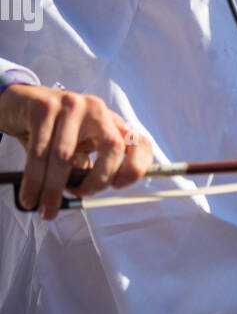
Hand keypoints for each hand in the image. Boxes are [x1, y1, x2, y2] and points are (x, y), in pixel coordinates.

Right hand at [0, 84, 152, 220]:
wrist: (20, 104)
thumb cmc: (53, 133)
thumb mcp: (78, 149)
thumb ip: (86, 170)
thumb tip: (82, 194)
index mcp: (112, 123)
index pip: (139, 143)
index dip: (137, 167)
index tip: (120, 186)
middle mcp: (97, 110)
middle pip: (112, 147)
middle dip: (99, 180)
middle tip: (82, 195)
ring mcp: (72, 105)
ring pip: (65, 155)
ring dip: (54, 188)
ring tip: (46, 209)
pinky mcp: (45, 107)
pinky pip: (40, 151)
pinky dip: (34, 179)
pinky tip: (30, 195)